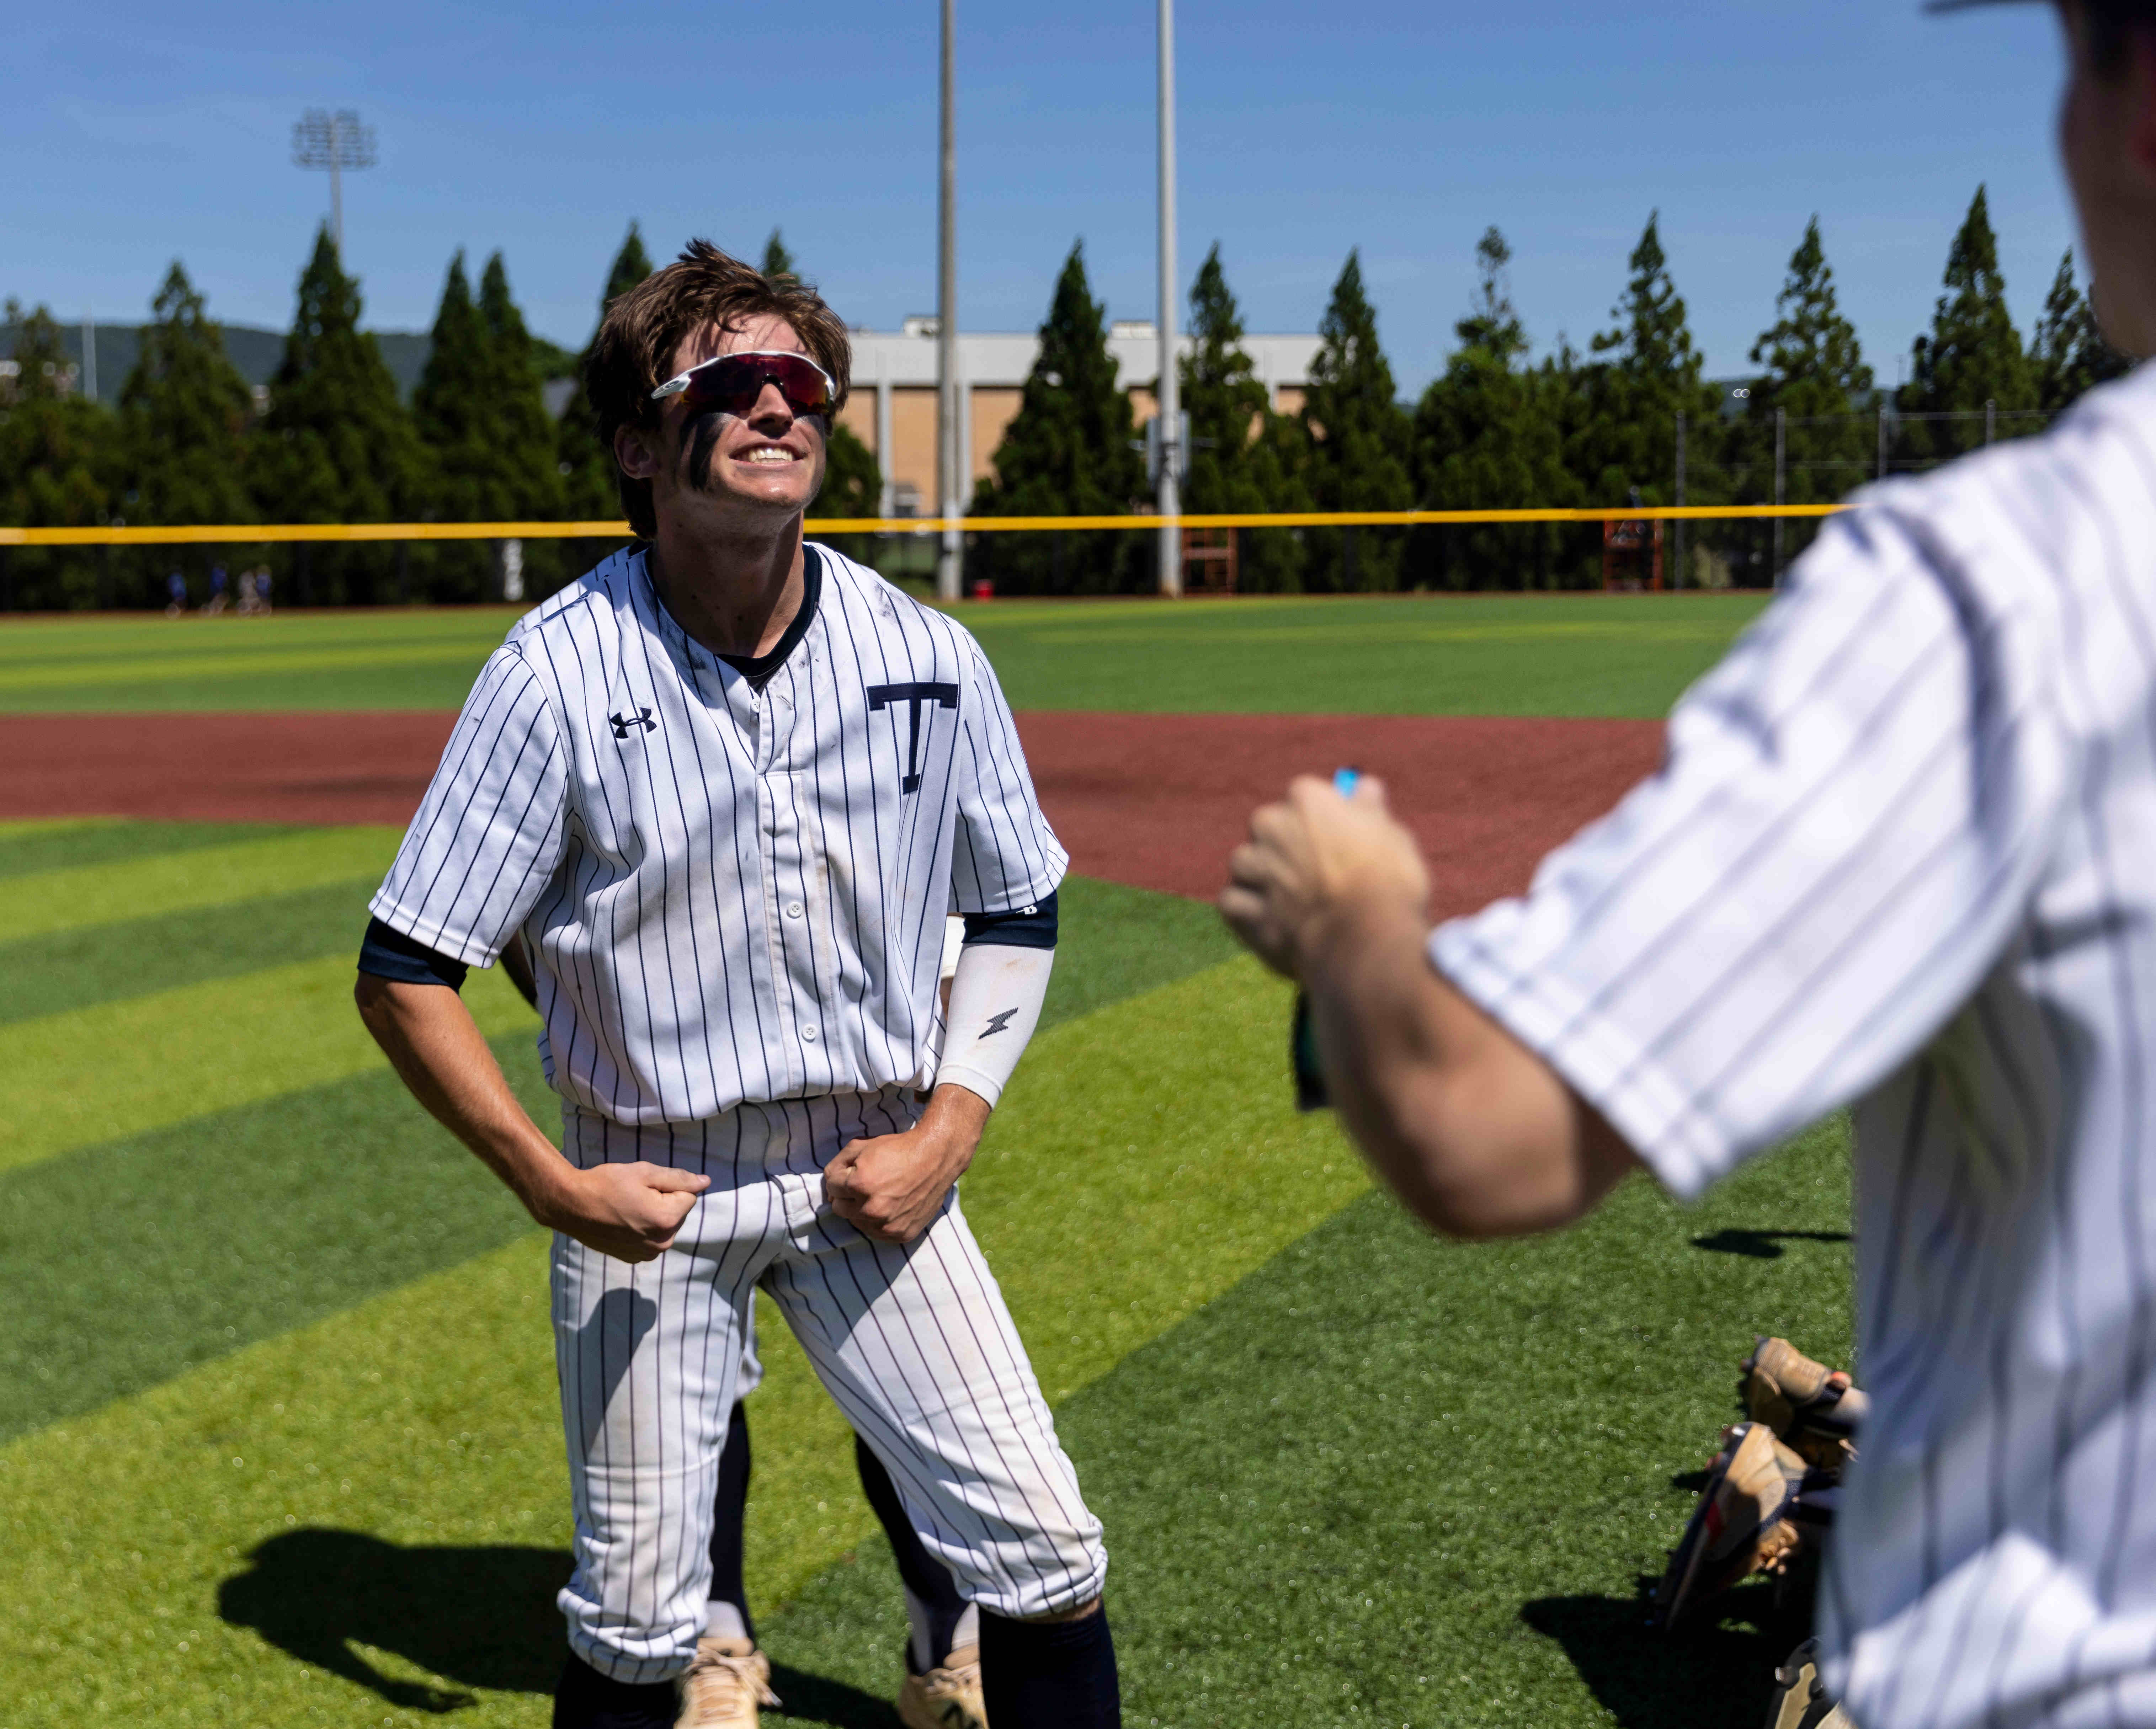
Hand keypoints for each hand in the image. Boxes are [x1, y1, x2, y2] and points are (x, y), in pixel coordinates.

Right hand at [534, 1161, 710, 1263]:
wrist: (571, 1206)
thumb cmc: (606, 1184)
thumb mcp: (644, 1173)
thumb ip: (679, 1179)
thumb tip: (706, 1182)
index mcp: (667, 1220)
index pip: (688, 1196)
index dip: (668, 1186)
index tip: (644, 1186)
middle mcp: (661, 1242)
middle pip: (678, 1213)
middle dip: (664, 1201)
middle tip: (634, 1195)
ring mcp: (647, 1254)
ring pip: (665, 1226)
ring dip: (654, 1216)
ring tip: (627, 1208)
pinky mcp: (634, 1258)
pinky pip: (651, 1239)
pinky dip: (642, 1230)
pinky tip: (623, 1221)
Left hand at [825, 1086, 988, 1243]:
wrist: (937, 1158)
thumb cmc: (899, 1149)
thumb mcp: (863, 1145)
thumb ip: (838, 1163)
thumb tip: (829, 1181)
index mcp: (860, 1185)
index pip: (831, 1187)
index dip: (841, 1175)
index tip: (854, 1170)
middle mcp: (872, 1209)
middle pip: (839, 1208)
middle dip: (847, 1194)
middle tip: (865, 1183)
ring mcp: (887, 1225)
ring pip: (856, 1222)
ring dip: (861, 1209)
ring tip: (879, 1194)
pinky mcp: (900, 1235)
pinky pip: (876, 1233)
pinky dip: (878, 1222)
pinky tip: (890, 1206)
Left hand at [1220, 775, 1431, 978]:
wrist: (1364, 940)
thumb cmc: (1387, 884)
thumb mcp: (1392, 836)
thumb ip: (1369, 810)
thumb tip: (1364, 787)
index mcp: (1306, 798)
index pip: (1305, 799)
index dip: (1322, 825)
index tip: (1336, 845)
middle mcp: (1271, 824)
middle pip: (1269, 828)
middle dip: (1285, 848)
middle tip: (1315, 876)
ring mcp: (1253, 866)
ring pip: (1246, 864)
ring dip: (1262, 879)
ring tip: (1293, 902)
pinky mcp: (1239, 907)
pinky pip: (1233, 903)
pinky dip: (1248, 913)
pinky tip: (1274, 923)